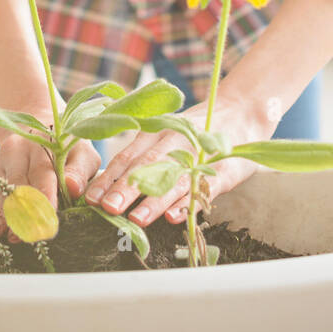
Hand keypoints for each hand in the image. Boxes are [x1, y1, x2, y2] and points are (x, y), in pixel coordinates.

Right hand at [0, 96, 101, 238]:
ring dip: (3, 214)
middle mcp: (20, 149)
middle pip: (18, 183)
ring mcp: (3, 157)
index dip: (45, 196)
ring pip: (1, 188)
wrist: (38, 122)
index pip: (43, 172)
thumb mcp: (81, 152)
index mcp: (45, 143)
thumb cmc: (66, 146)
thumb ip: (79, 171)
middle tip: (27, 235)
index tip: (48, 217)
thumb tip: (73, 189)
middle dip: (22, 211)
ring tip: (8, 236)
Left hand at [84, 92, 274, 228]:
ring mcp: (198, 155)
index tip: (89, 198)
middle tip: (107, 209)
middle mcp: (174, 142)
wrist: (242, 112)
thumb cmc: (196, 131)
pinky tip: (173, 216)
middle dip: (124, 189)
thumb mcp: (165, 135)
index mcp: (156, 133)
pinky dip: (187, 202)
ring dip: (153, 200)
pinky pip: (202, 186)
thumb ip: (142, 156)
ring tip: (136, 219)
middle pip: (145, 167)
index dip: (108, 178)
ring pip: (172, 178)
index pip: (126, 157)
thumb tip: (108, 186)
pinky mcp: (222, 170)